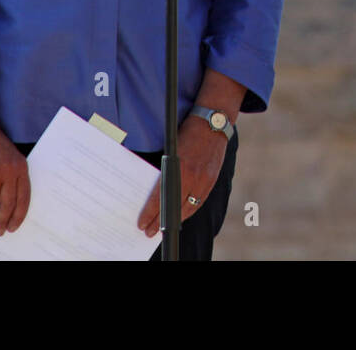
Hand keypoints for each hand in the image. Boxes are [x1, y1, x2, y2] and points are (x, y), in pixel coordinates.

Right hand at [0, 98, 30, 234]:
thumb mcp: (9, 155)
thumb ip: (11, 176)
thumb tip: (7, 204)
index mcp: (21, 166)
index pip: (24, 197)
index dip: (20, 214)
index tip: (15, 226)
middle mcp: (9, 171)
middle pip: (8, 204)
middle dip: (4, 220)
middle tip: (0, 231)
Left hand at [137, 113, 228, 236]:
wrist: (214, 123)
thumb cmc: (189, 130)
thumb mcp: (172, 148)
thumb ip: (166, 169)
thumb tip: (156, 190)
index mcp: (179, 166)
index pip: (161, 198)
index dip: (150, 213)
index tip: (142, 223)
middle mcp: (193, 176)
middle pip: (173, 208)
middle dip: (160, 222)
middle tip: (149, 232)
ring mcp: (205, 180)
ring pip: (188, 208)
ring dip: (174, 220)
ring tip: (164, 228)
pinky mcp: (212, 180)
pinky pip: (199, 202)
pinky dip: (188, 211)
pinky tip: (180, 215)